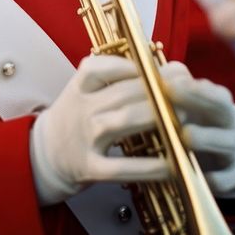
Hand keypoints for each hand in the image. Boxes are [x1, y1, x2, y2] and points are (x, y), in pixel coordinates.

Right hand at [29, 54, 170, 204]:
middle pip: (124, 93)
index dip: (140, 67)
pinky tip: (172, 165)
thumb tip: (171, 70)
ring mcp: (86, 138)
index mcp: (81, 86)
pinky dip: (148, 167)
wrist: (44, 154)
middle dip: (159, 89)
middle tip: (190, 90)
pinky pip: (122, 167)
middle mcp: (82, 108)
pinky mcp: (91, 168)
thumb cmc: (78, 117)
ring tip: (185, 117)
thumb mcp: (87, 91)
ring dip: (157, 117)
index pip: (106, 67)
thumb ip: (120, 79)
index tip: (169, 69)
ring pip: (124, 121)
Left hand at [162, 61, 234, 198]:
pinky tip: (198, 176)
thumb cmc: (203, 123)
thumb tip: (156, 72)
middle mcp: (230, 123)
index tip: (169, 83)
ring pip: (228, 142)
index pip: (212, 89)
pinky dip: (215, 179)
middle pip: (221, 108)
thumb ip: (176, 86)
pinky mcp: (234, 178)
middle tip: (170, 94)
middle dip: (197, 100)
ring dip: (207, 138)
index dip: (194, 86)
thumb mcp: (194, 103)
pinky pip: (228, 179)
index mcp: (219, 103)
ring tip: (186, 135)